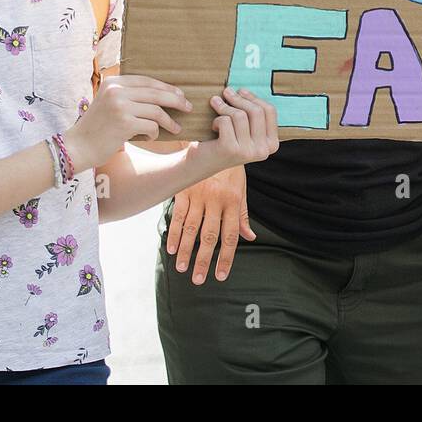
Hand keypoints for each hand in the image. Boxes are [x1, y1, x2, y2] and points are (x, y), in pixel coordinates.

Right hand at [67, 74, 192, 171]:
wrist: (77, 147)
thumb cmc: (97, 128)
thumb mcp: (109, 103)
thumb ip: (129, 96)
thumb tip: (162, 94)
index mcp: (113, 82)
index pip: (147, 81)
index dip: (166, 87)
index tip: (180, 94)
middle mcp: (116, 91)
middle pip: (156, 93)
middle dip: (176, 100)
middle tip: (188, 107)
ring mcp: (120, 106)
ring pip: (156, 111)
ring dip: (169, 121)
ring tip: (176, 128)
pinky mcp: (124, 123)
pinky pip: (151, 126)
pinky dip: (154, 133)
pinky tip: (150, 138)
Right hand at [165, 165, 252, 282]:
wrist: (212, 141)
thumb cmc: (229, 168)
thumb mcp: (240, 188)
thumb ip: (242, 214)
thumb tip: (250, 237)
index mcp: (232, 202)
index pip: (230, 236)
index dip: (226, 258)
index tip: (221, 275)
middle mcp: (216, 201)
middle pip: (209, 236)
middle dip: (204, 260)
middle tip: (199, 279)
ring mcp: (199, 196)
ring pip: (192, 229)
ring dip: (186, 251)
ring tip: (182, 268)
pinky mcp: (184, 190)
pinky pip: (178, 215)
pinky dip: (175, 233)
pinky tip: (171, 248)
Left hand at [204, 87, 279, 169]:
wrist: (201, 163)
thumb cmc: (223, 140)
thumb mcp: (245, 130)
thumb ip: (252, 114)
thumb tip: (243, 90)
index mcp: (272, 144)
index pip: (269, 111)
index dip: (253, 98)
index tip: (240, 91)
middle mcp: (263, 150)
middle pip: (256, 111)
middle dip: (238, 98)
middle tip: (225, 92)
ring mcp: (248, 152)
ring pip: (240, 115)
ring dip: (224, 107)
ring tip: (216, 105)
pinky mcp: (230, 149)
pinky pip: (226, 121)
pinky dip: (217, 119)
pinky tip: (213, 126)